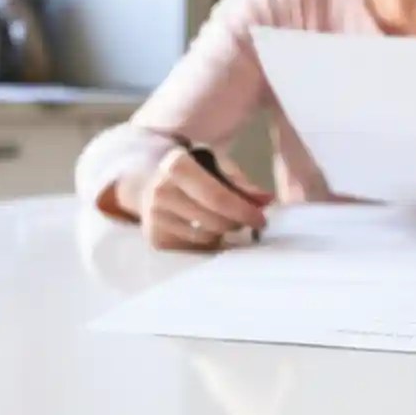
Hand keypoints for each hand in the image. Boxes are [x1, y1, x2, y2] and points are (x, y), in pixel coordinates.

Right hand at [124, 148, 272, 250]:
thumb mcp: (215, 166)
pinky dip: (208, 242)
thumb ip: (240, 182)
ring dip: (223, 233)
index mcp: (177, 166)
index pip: (217, 197)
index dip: (243, 211)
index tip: (261, 219)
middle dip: (237, 224)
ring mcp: (155, 218)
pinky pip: (195, 249)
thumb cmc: (191, 175)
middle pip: (214, 221)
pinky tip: (205, 229)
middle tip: (246, 220)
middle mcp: (161, 191)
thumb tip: (266, 200)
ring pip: (206, 238)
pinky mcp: (156, 239)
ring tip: (222, 220)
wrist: (149, 185)